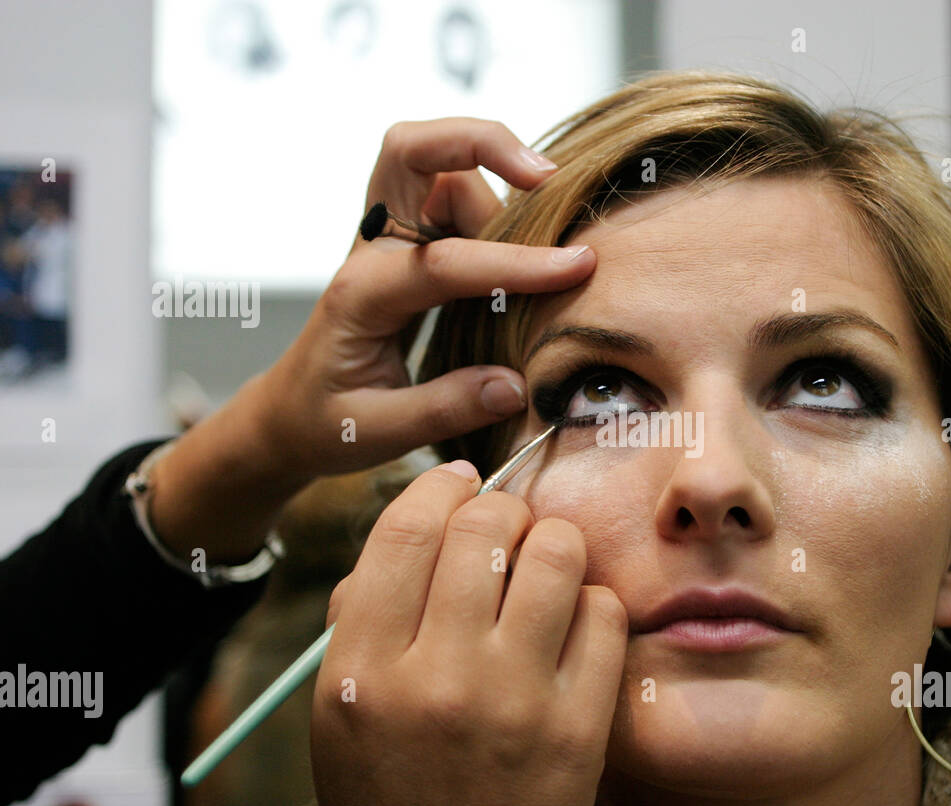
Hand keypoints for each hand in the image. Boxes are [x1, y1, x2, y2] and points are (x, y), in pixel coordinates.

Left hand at [149, 118, 592, 561]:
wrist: (289, 414)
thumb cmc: (326, 423)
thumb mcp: (377, 432)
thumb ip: (445, 407)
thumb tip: (516, 385)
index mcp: (361, 294)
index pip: (444, 261)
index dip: (515, 262)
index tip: (575, 267)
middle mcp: (373, 250)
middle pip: (412, 148)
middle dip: (481, 142)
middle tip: (546, 176)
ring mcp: (391, 240)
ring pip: (445, 170)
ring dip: (497, 186)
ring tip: (544, 244)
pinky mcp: (412, 245)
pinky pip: (455, 196)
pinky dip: (497, 202)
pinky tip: (528, 245)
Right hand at [311, 460, 627, 805]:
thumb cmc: (390, 796)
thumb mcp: (339, 716)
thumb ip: (363, 617)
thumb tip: (423, 522)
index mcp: (361, 673)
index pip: (405, 531)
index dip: (437, 487)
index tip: (457, 481)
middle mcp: (437, 680)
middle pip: (485, 527)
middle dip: (501, 508)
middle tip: (504, 527)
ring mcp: (515, 703)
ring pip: (556, 554)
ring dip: (552, 544)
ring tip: (543, 568)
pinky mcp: (578, 728)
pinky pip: (604, 614)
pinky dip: (591, 604)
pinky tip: (571, 626)